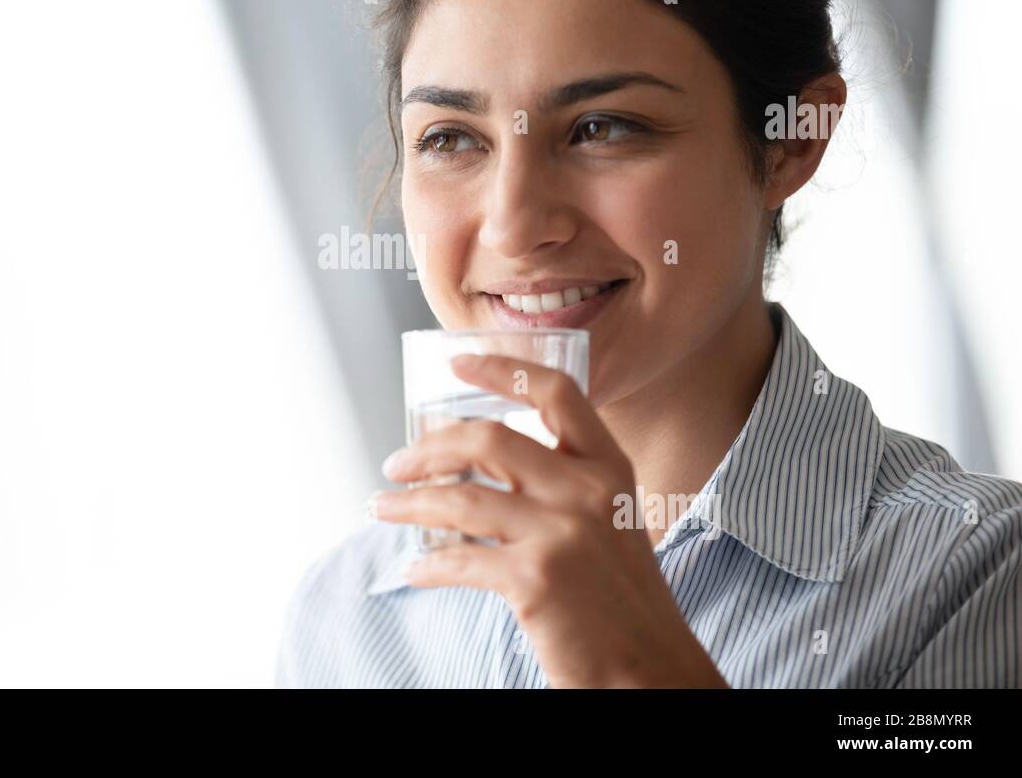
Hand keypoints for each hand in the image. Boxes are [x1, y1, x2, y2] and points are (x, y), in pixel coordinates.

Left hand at [371, 352, 727, 687]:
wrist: (651, 670)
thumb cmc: (623, 601)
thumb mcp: (612, 522)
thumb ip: (567, 486)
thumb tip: (487, 468)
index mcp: (609, 469)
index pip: (556, 393)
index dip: (503, 370)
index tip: (457, 363)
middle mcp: (588, 491)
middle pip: (490, 437)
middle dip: (430, 447)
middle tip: (397, 462)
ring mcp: (561, 534)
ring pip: (461, 497)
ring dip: (409, 502)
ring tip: (382, 508)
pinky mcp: (535, 580)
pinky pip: (460, 559)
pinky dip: (429, 564)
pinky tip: (416, 570)